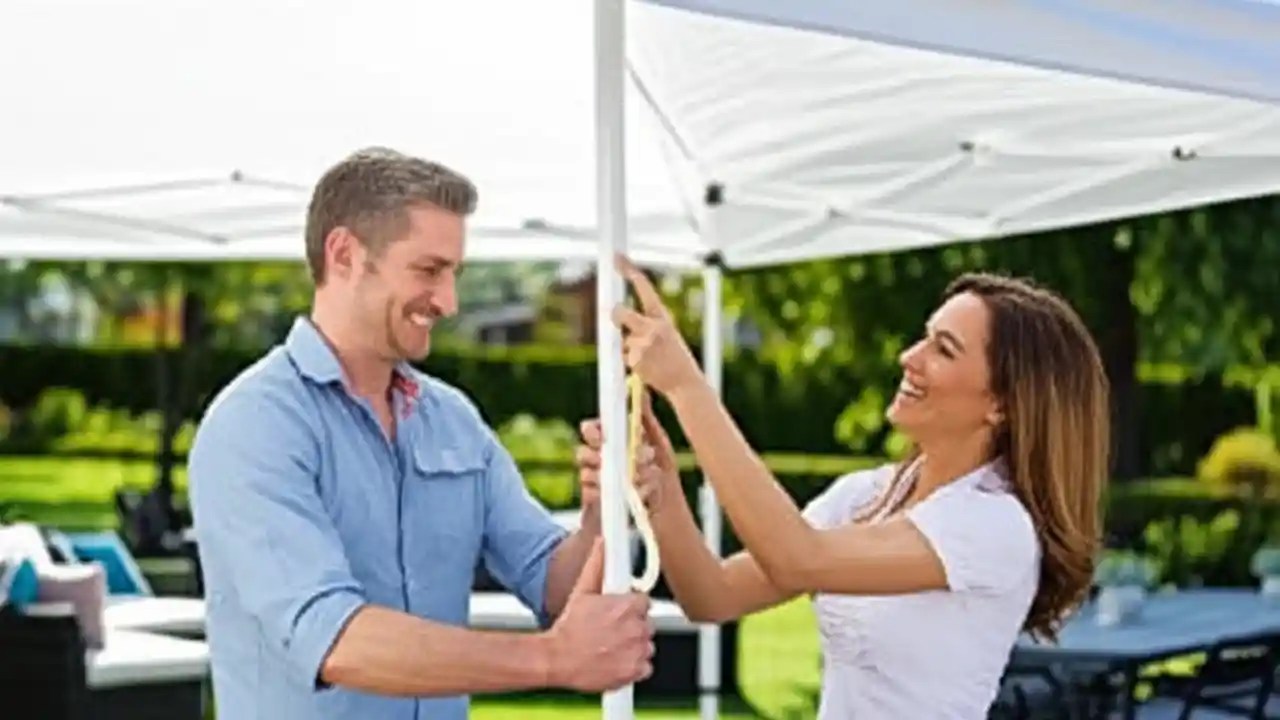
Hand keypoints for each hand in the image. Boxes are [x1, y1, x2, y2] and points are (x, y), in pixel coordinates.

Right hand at [543, 539, 654, 691]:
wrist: (557, 658)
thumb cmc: (568, 629)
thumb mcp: (582, 592)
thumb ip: (596, 565)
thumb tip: (602, 544)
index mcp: (628, 606)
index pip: (645, 601)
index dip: (632, 606)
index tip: (622, 611)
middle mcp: (637, 628)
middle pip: (647, 623)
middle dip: (633, 625)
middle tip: (613, 630)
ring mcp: (638, 650)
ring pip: (647, 644)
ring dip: (634, 645)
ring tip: (612, 646)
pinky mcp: (635, 670)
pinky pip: (646, 666)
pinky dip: (634, 665)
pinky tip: (617, 660)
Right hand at [577, 396, 678, 518]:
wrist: (667, 507)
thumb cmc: (660, 470)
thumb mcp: (657, 441)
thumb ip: (645, 417)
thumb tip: (642, 391)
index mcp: (610, 441)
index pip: (590, 431)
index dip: (592, 431)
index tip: (601, 436)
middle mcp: (599, 460)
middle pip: (582, 452)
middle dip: (600, 456)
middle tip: (624, 458)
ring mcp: (596, 481)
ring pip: (587, 474)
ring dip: (613, 476)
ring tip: (641, 475)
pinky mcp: (597, 502)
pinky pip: (593, 495)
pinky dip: (613, 493)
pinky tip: (634, 491)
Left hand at [611, 254, 703, 398]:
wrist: (686, 383)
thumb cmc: (675, 358)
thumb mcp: (667, 334)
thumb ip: (647, 324)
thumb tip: (618, 316)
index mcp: (663, 317)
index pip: (644, 288)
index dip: (629, 270)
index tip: (617, 257)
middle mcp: (652, 326)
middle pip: (620, 313)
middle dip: (614, 315)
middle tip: (614, 315)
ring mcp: (643, 343)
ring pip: (622, 340)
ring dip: (629, 349)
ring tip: (650, 359)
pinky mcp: (635, 359)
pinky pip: (623, 357)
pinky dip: (631, 363)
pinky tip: (647, 369)